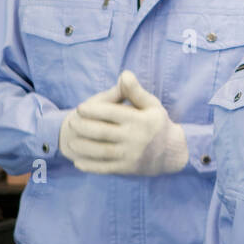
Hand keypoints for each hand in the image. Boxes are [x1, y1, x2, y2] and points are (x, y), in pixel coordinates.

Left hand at [58, 70, 187, 175]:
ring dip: (84, 147)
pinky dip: (91, 167)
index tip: (80, 108)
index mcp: (140, 120)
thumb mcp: (151, 105)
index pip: (112, 113)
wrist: (172, 152)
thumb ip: (135, 91)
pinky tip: (78, 163)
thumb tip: (124, 74)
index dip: (94, 110)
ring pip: (102, 152)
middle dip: (84, 127)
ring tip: (71, 142)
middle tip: (71, 123)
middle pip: (103, 132)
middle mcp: (135, 138)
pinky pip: (106, 168)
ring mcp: (130, 155)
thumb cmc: (156, 123)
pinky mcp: (127, 169)